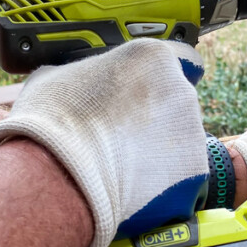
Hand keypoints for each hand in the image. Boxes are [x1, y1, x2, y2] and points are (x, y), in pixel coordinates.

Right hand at [0, 39, 206, 246]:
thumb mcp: (53, 78)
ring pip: (182, 141)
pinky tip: (135, 188)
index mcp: (152, 57)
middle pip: (177, 103)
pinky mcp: (195, 171)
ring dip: (161, 152)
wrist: (56, 176)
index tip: (146, 94)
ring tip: (124, 167)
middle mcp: (180, 89)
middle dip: (156, 120)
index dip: (159, 80)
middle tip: (123, 137)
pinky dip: (165, 185)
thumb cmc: (51, 123)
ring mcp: (192, 131)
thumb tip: (73, 81)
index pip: (178, 57)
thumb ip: (80, 73)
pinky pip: (184, 176)